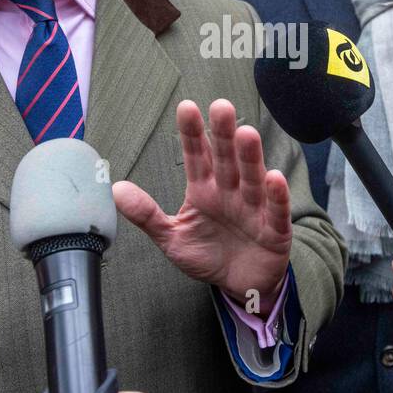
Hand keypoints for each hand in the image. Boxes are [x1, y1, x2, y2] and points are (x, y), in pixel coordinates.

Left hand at [113, 99, 291, 315]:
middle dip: (223, 134)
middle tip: (221, 106)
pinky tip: (273, 177)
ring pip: (252, 178)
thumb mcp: (172, 238)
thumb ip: (147, 215)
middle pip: (226, 159)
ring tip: (246, 134)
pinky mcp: (274, 230)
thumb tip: (116, 189)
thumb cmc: (208, 255)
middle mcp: (230, 192)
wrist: (241, 285)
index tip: (186, 107)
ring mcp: (254, 208)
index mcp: (204, 190)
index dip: (192, 133)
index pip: (197, 156)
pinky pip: (276, 211)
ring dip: (250, 157)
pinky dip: (276, 195)